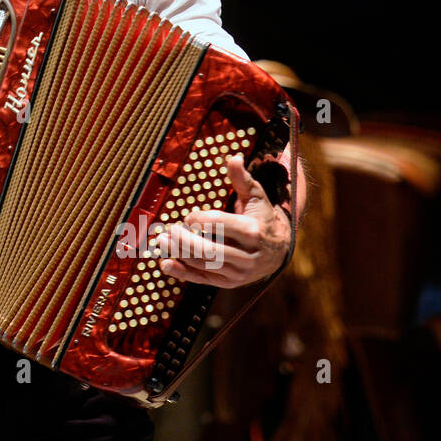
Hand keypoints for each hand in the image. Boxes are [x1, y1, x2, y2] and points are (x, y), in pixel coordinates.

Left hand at [156, 153, 291, 288]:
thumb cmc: (261, 217)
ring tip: (161, 242)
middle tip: (169, 230)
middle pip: (211, 250)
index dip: (201, 220)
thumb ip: (242, 179)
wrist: (279, 249)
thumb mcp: (255, 196)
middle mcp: (248, 256)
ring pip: (205, 265)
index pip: (222, 225)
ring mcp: (239, 272)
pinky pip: (204, 280)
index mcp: (254, 232)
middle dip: (186, 240)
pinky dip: (183, 273)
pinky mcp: (230, 283)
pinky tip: (165, 264)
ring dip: (180, 254)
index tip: (187, 216)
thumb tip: (233, 157)